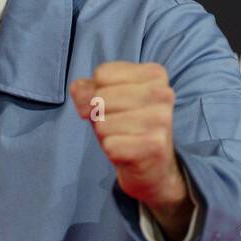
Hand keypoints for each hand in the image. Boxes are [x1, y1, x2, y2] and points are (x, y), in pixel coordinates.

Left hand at [69, 62, 190, 224]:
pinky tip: (128, 151)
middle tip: (117, 125)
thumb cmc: (127, 126)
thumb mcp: (105, 100)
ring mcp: (161, 119)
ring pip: (102, 122)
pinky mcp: (155, 145)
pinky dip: (112, 150)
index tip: (113, 105)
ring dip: (105, 134)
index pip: (102, 74)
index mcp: (155, 74)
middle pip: (99, 97)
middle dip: (98, 115)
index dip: (94, 93)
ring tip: (124, 137)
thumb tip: (78, 90)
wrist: (153, 166)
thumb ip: (87, 89)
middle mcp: (163, 93)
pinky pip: (109, 145)